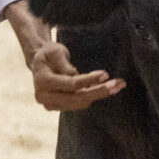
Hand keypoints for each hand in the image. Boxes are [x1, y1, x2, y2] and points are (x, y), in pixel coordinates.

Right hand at [4, 0, 123, 111]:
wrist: (39, 63)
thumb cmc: (48, 54)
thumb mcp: (55, 52)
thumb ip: (64, 64)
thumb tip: (76, 75)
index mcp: (42, 82)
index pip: (70, 84)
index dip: (89, 80)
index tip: (105, 74)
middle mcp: (45, 97)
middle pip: (78, 98)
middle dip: (100, 91)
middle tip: (119, 83)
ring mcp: (52, 104)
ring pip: (81, 102)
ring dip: (101, 94)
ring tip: (119, 83)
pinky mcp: (60, 106)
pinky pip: (81, 103)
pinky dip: (95, 95)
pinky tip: (109, 86)